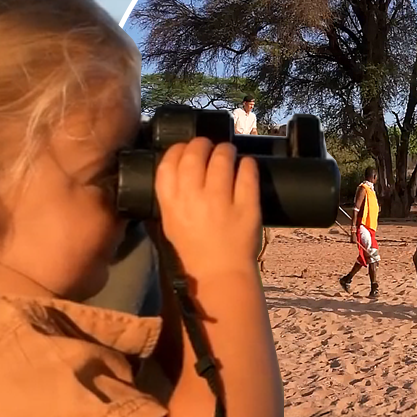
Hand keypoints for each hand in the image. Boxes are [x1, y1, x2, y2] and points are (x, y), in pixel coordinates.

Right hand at [155, 138, 260, 281]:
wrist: (220, 272)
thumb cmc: (194, 249)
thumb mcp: (170, 223)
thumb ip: (170, 195)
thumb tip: (178, 164)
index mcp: (171, 204)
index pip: (168, 163)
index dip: (178, 149)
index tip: (186, 148)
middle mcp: (193, 199)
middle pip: (195, 155)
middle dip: (202, 144)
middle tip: (210, 147)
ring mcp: (220, 202)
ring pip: (222, 159)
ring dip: (226, 150)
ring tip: (229, 153)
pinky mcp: (246, 206)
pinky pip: (247, 173)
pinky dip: (247, 164)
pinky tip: (246, 165)